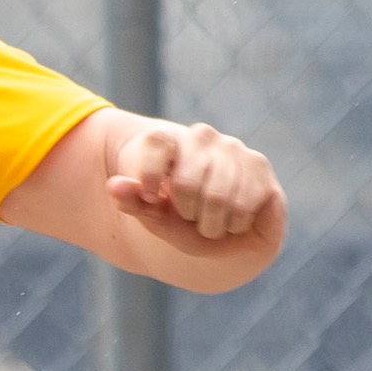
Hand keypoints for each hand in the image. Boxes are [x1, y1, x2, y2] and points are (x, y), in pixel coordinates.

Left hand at [106, 121, 285, 254]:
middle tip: (191, 218)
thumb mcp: (152, 216)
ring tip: (211, 222)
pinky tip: (234, 220)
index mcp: (167, 139)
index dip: (150, 175)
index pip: (155, 142)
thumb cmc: (182, 222)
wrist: (225, 234)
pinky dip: (235, 224)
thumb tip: (113, 186)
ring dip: (211, 224)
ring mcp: (232, 147)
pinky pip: (244, 204)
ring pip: (217, 198)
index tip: (153, 200)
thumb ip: (132, 201)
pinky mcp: (258, 163)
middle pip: (186, 183)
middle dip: (187, 214)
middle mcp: (201, 136)